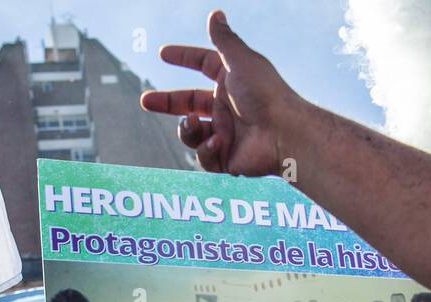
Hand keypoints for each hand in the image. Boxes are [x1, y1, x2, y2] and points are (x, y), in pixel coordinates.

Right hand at [142, 11, 298, 176]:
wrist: (284, 134)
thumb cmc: (266, 94)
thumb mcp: (240, 61)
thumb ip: (223, 40)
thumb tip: (215, 14)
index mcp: (231, 80)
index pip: (203, 64)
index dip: (184, 57)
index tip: (163, 53)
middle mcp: (227, 106)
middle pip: (189, 103)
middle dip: (167, 102)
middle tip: (146, 100)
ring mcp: (226, 133)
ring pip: (191, 133)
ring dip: (186, 128)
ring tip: (192, 123)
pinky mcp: (227, 159)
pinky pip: (204, 156)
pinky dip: (207, 149)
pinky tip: (218, 141)